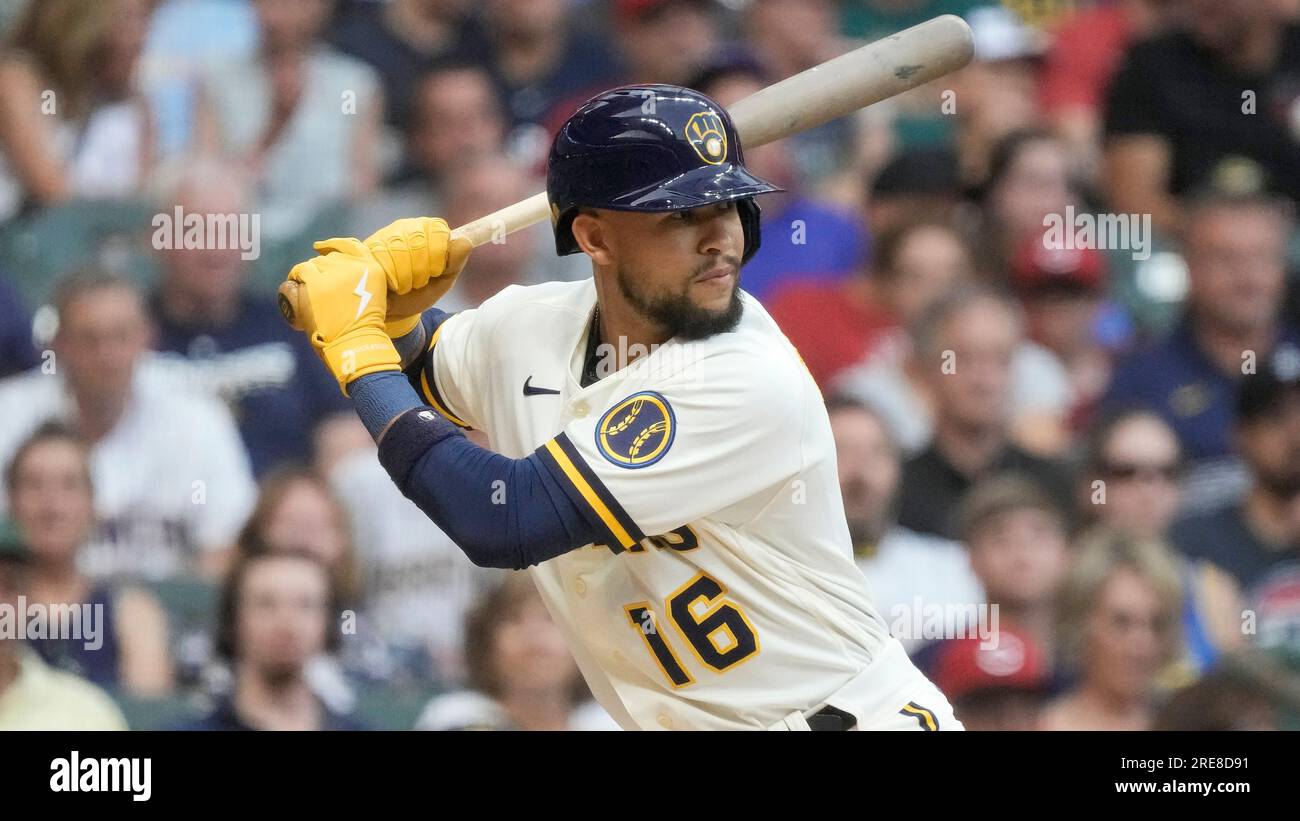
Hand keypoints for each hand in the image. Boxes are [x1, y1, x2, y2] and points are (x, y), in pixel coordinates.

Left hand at [285, 238, 398, 394]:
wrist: (355, 342)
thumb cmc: (364, 327)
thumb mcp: (372, 297)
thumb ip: (360, 282)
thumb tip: (338, 275)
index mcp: (372, 268)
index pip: (350, 245)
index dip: (333, 244)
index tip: (320, 248)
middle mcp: (354, 266)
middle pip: (330, 258)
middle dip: (322, 269)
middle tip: (318, 284)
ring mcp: (334, 273)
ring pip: (314, 264)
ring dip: (309, 274)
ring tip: (305, 287)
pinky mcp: (316, 283)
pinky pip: (301, 271)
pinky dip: (296, 277)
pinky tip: (294, 284)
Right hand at [360, 217, 472, 336]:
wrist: (388, 310)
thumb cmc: (416, 293)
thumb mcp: (441, 282)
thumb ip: (455, 263)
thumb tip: (466, 242)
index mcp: (428, 230)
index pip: (439, 230)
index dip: (440, 254)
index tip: (435, 271)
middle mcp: (406, 227)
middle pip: (422, 241)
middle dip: (423, 269)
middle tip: (417, 281)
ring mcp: (385, 235)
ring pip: (403, 252)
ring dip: (407, 277)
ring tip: (403, 284)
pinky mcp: (368, 248)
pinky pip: (385, 260)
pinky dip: (392, 280)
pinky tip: (389, 284)